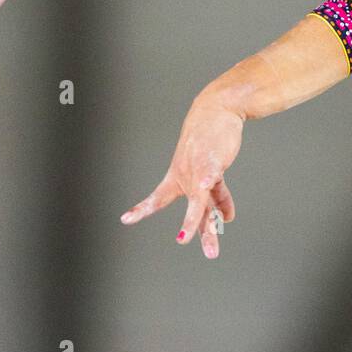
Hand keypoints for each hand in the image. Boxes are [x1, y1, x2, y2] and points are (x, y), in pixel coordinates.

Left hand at [120, 93, 242, 259]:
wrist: (216, 111)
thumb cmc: (208, 142)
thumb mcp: (211, 173)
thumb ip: (218, 198)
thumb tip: (225, 219)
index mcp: (178, 177)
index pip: (157, 198)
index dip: (142, 209)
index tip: (125, 219)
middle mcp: (188, 176)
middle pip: (189, 206)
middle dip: (188, 226)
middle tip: (182, 241)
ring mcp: (200, 170)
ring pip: (203, 201)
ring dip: (205, 223)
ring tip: (208, 241)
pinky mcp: (215, 161)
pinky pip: (213, 177)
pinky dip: (214, 189)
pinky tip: (211, 195)